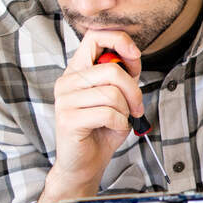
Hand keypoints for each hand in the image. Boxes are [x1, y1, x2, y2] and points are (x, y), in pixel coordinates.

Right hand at [42, 29, 144, 201]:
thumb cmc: (101, 131)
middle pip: (111, 69)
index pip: (94, 37)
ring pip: (112, 93)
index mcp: (77, 71)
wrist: (83, 164)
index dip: (119, 41)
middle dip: (133, 90)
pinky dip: (120, 123)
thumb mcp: (116, 99)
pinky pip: (108, 113)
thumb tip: (132, 57)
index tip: (135, 57)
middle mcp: (67, 82)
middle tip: (136, 107)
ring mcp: (65, 100)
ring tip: (121, 120)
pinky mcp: (68, 119)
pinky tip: (113, 129)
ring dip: (126, 110)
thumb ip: (121, 77)